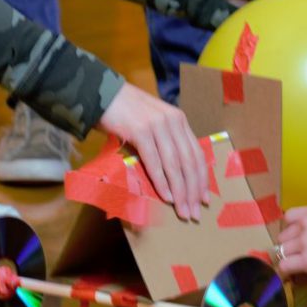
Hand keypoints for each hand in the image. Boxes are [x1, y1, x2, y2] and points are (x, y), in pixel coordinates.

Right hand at [97, 83, 209, 221]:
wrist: (101, 93)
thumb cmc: (125, 112)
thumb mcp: (152, 123)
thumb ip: (164, 141)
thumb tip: (174, 174)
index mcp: (179, 120)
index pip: (196, 153)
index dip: (202, 178)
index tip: (205, 198)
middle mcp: (173, 121)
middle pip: (189, 162)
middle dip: (194, 191)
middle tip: (195, 213)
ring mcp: (157, 125)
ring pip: (175, 165)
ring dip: (181, 191)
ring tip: (183, 211)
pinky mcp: (141, 131)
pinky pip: (155, 162)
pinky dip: (162, 182)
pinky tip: (167, 197)